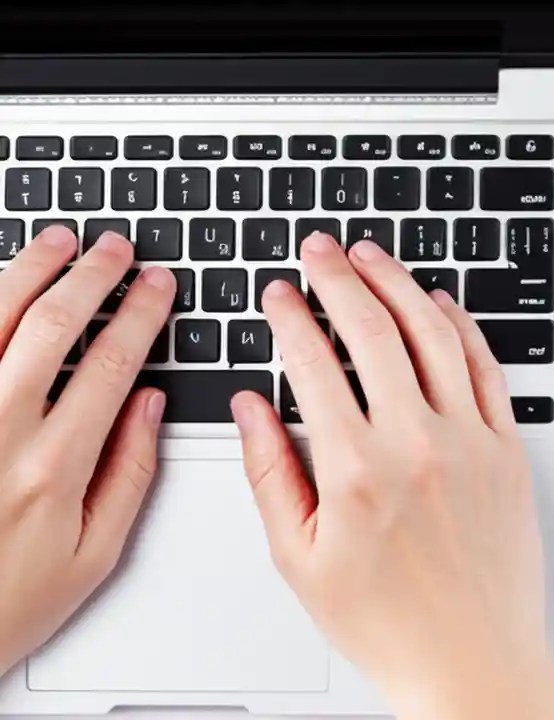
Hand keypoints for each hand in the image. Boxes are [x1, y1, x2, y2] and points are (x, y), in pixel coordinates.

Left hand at [0, 229, 173, 673]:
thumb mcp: (91, 558)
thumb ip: (129, 476)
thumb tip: (151, 407)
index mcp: (53, 467)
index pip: (111, 362)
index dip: (140, 313)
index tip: (157, 285)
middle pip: (52, 325)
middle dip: (92, 276)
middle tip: (114, 249)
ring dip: (30, 271)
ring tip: (57, 243)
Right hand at [231, 234, 553, 719]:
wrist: (471, 662)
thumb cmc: (389, 624)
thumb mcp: (301, 560)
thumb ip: (270, 474)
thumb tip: (252, 407)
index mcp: (355, 471)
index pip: (314, 362)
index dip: (290, 316)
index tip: (279, 294)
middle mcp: (417, 445)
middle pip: (375, 330)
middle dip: (340, 277)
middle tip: (321, 250)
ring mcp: (470, 443)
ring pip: (434, 335)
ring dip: (400, 285)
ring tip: (374, 259)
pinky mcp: (508, 450)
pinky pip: (486, 369)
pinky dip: (462, 327)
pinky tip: (442, 305)